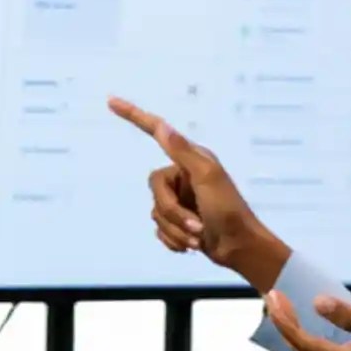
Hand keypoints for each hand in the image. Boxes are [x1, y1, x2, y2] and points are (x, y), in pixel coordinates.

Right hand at [108, 96, 290, 291]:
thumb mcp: (207, 177)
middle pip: (154, 190)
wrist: (240, 249)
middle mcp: (182, 175)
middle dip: (173, 213)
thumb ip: (182, 152)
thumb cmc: (228, 210)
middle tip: (197, 224)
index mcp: (190, 159)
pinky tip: (191, 245)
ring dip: (177, 230)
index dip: (133, 116)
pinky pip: (159, 229)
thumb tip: (162, 124)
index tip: (111, 101)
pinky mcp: (177, 222)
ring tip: (199, 236)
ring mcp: (180, 199)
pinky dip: (174, 240)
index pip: (156, 132)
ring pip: (156, 213)